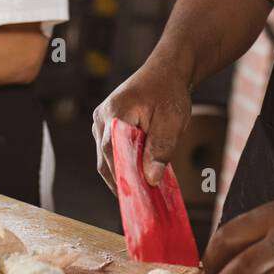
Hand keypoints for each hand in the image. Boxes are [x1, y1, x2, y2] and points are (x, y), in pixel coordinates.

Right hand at [91, 57, 190, 192]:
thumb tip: (150, 179)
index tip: (137, 199)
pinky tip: (138, 175)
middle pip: (107, 159)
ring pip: (107, 157)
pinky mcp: (106, 125)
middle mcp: (102, 118)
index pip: (114, 154)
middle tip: (142, 202)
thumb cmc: (169, 92)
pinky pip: (110, 151)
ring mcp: (101, 121)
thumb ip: (160, 149)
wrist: (166, 71)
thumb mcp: (172, 121)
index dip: (124, 179)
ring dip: (123, 173)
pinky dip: (123, 164)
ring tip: (142, 191)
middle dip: (124, 181)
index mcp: (116, 113)